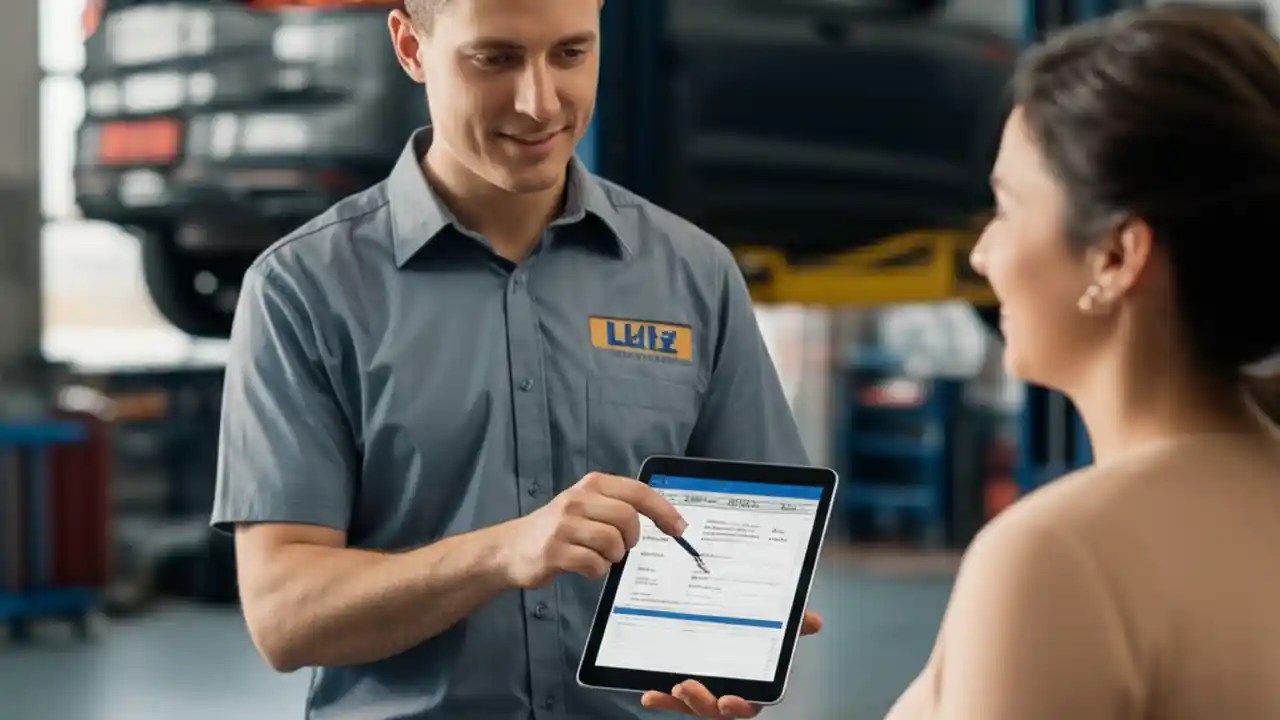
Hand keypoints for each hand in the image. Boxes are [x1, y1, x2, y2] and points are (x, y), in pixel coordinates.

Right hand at [500, 472, 687, 588]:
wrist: (510, 549)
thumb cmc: (556, 529)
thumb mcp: (585, 506)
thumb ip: (616, 507)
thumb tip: (664, 520)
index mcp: (591, 485)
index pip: (637, 491)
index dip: (663, 510)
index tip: (679, 529)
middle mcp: (578, 500)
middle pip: (628, 518)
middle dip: (631, 539)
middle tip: (621, 547)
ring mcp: (564, 525)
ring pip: (613, 543)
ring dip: (612, 557)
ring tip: (597, 556)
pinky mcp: (555, 551)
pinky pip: (594, 565)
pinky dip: (596, 571)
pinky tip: (583, 567)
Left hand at [640, 610, 824, 717]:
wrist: (724, 620)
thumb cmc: (758, 632)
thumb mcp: (776, 625)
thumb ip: (794, 624)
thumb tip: (814, 620)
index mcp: (752, 685)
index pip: (750, 703)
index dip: (740, 705)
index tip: (729, 700)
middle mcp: (727, 692)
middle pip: (715, 708)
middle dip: (701, 702)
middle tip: (686, 686)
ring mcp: (704, 691)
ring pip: (692, 706)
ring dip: (679, 702)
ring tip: (670, 687)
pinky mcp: (683, 686)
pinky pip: (671, 699)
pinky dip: (661, 699)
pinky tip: (648, 694)